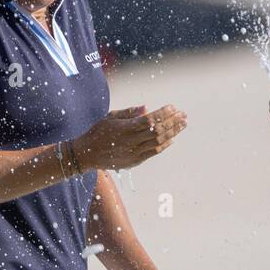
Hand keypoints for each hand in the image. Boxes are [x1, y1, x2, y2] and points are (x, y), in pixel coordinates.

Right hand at [72, 104, 187, 171]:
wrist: (87, 154)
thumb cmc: (98, 132)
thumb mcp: (110, 117)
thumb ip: (129, 113)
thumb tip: (147, 108)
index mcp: (124, 128)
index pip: (149, 119)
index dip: (164, 114)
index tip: (173, 107)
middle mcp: (130, 141)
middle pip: (157, 130)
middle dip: (173, 122)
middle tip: (183, 115)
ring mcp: (133, 152)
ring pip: (158, 141)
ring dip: (173, 132)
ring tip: (182, 124)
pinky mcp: (134, 161)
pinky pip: (154, 152)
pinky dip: (165, 144)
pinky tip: (172, 138)